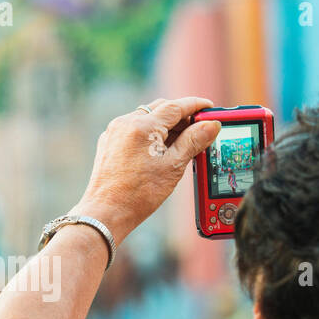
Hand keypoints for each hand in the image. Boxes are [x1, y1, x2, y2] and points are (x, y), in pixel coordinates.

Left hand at [70, 97, 221, 245]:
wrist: (107, 212)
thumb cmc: (138, 194)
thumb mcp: (173, 166)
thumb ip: (193, 141)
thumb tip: (210, 126)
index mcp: (143, 126)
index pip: (175, 106)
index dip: (196, 105)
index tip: (209, 108)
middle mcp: (125, 123)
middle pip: (160, 109)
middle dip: (182, 116)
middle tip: (199, 128)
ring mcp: (115, 132)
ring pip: (146, 118)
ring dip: (165, 125)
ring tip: (181, 142)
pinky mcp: (109, 143)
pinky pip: (134, 129)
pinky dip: (149, 133)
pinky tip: (159, 149)